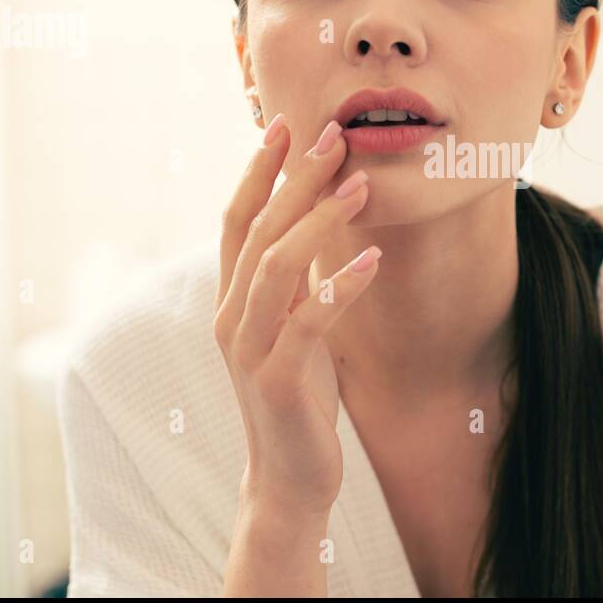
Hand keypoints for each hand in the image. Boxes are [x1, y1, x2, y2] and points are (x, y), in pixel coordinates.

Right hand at [215, 115, 379, 518]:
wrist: (289, 476)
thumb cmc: (299, 394)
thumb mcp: (293, 326)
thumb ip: (295, 280)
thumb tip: (315, 222)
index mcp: (232, 299)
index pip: (237, 221)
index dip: (258, 172)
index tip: (285, 126)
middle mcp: (230, 317)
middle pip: (257, 232)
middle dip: (295, 181)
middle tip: (334, 138)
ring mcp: (249, 350)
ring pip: (276, 268)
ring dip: (319, 222)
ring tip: (361, 187)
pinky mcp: (279, 381)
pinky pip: (309, 322)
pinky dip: (340, 286)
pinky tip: (372, 260)